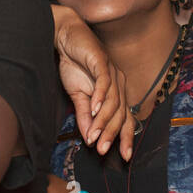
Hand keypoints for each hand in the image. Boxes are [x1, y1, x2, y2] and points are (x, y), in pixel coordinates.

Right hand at [52, 5, 134, 158]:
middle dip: (111, 134)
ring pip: (113, 101)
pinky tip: (94, 108)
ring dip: (104, 120)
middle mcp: (118, 83)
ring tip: (95, 136)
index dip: (125, 137)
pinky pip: (105, 81)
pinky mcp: (102, 61)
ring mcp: (112, 72)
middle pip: (120, 113)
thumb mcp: (77, 95)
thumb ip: (84, 115)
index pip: (125, 118)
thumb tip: (89, 138)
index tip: (124, 156)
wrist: (66, 37)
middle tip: (103, 149)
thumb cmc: (74, 64)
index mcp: (115, 92)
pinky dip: (100, 96)